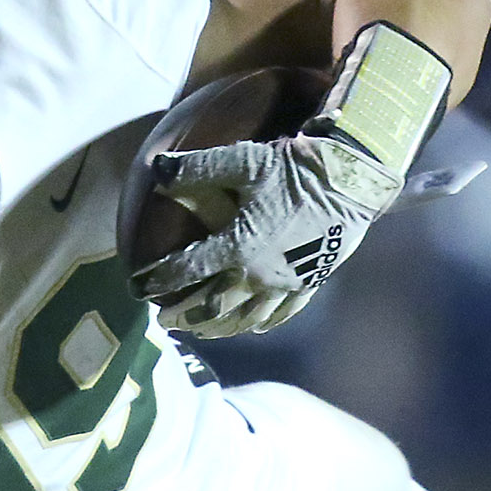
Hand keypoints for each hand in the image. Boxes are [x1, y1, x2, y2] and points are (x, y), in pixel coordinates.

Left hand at [135, 131, 400, 337]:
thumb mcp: (244, 161)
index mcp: (237, 247)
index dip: (157, 280)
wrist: (353, 182)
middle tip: (163, 321)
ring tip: (200, 330)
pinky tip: (251, 327)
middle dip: (184, 315)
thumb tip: (157, 169)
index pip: (185, 271)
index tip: (137, 287)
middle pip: (211, 307)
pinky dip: (259, 324)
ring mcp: (285, 285)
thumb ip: (197, 168)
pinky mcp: (308, 284)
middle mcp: (258, 275)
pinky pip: (279, 315)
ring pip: (244, 319)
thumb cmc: (296, 169)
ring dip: (217, 327)